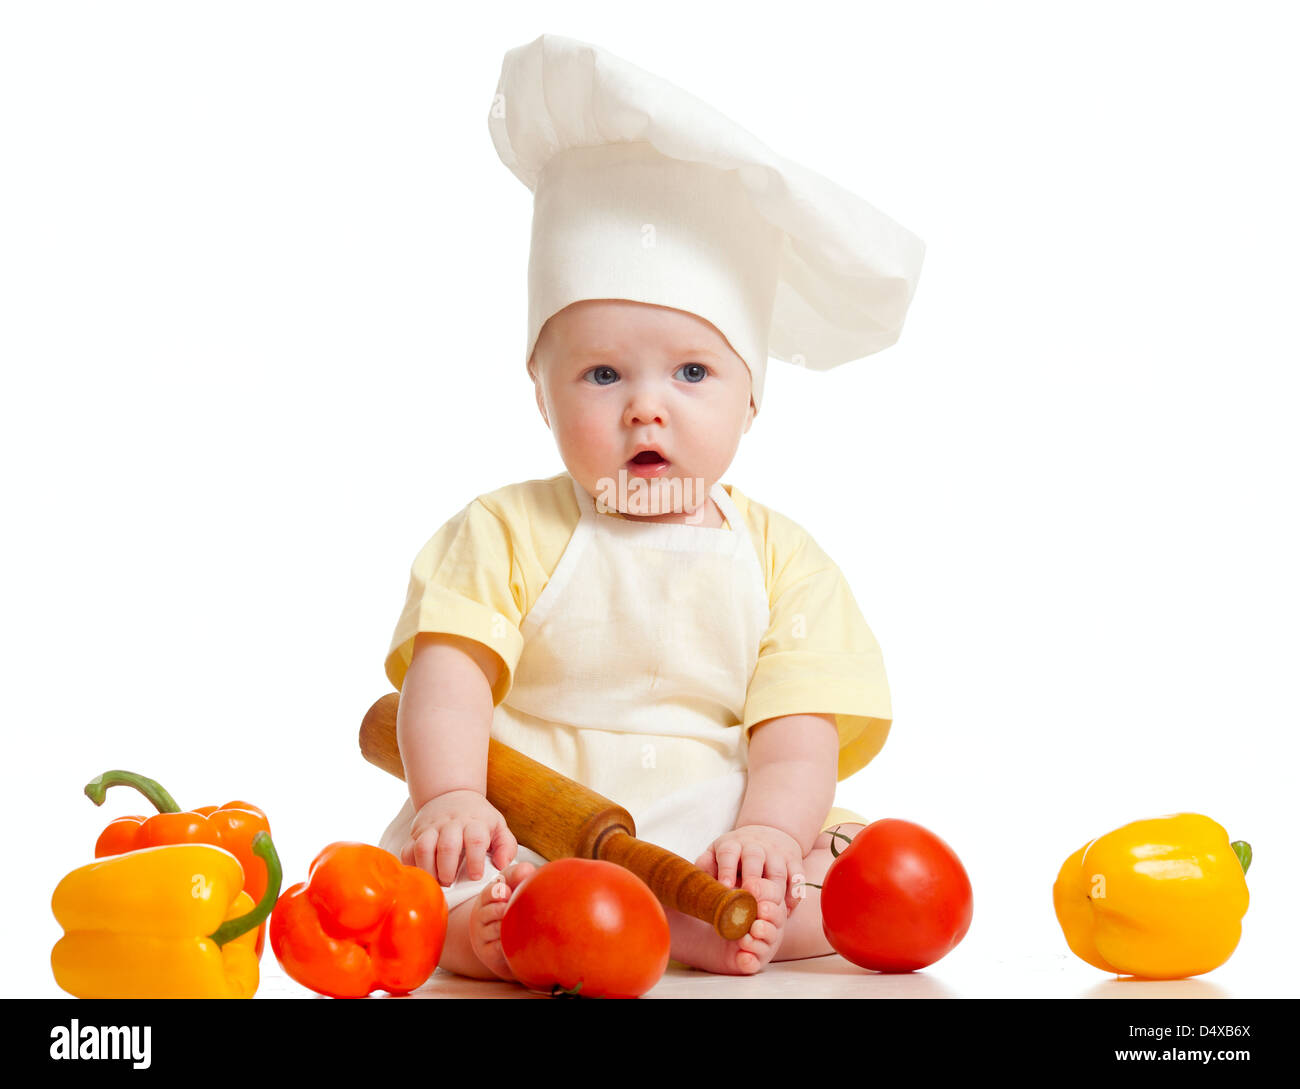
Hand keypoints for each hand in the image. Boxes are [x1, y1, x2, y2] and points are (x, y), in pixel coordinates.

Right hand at [399, 789, 516, 885]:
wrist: (452, 794)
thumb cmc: (478, 819)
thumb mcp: (498, 826)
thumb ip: (506, 846)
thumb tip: (502, 865)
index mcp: (475, 822)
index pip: (476, 839)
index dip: (475, 860)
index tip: (475, 876)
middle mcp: (452, 823)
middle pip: (447, 845)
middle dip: (448, 869)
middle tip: (450, 883)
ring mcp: (432, 827)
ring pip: (423, 847)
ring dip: (428, 869)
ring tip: (436, 882)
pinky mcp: (416, 833)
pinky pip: (408, 849)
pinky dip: (411, 865)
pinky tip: (422, 875)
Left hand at [696, 824, 805, 912]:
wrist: (767, 833)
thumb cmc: (735, 853)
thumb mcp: (715, 853)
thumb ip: (704, 867)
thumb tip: (697, 884)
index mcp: (733, 844)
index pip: (728, 853)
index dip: (726, 870)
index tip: (724, 887)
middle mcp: (756, 846)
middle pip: (755, 861)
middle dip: (752, 881)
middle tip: (749, 902)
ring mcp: (777, 853)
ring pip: (778, 872)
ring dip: (774, 892)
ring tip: (767, 912)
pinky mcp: (794, 861)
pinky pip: (797, 877)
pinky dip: (793, 894)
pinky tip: (787, 910)